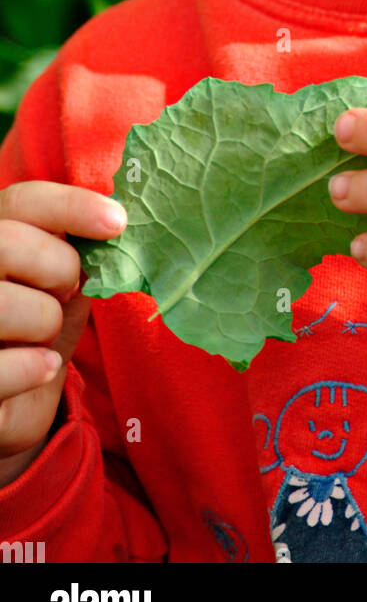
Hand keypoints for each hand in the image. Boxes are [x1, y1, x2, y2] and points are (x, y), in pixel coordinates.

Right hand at [0, 180, 126, 479]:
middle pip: (8, 242)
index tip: (118, 222)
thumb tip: (119, 220)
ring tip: (44, 334)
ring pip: (5, 303)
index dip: (71, 205)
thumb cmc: (38, 329)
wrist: (12, 400)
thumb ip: (77, 250)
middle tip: (70, 291)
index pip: (21, 201)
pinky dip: (33, 368)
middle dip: (59, 267)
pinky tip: (43, 366)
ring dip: (46, 322)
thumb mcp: (60, 284)